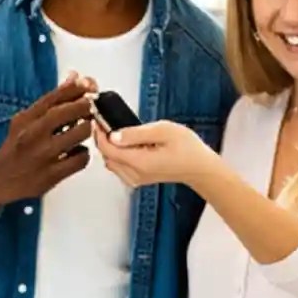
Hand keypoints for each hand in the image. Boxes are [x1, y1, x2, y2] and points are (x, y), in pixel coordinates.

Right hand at [0, 72, 95, 224]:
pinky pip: (80, 159)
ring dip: (86, 129)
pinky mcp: (52, 175)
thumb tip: (74, 77)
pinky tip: (77, 153)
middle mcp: (33, 135)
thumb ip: (51, 102)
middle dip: (85, 106)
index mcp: (25, 119)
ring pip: (79, 134)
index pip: (53, 97)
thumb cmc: (16, 147)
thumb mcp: (26, 121)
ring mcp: (43, 156)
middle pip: (67, 112)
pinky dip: (83, 154)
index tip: (87, 85)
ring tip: (83, 130)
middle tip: (92, 108)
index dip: (74, 89)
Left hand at [93, 119, 215, 188]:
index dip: (99, 133)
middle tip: (105, 121)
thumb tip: (114, 135)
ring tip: (114, 129)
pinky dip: (116, 154)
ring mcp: (135, 179)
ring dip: (109, 147)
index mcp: (140, 162)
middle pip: (106, 156)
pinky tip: (124, 142)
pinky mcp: (138, 179)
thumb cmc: (187, 148)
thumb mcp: (163, 131)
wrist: (199, 167)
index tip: (98, 118)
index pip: (108, 149)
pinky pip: (118, 167)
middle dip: (102, 139)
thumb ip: (136, 133)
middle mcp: (134, 174)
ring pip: (110, 162)